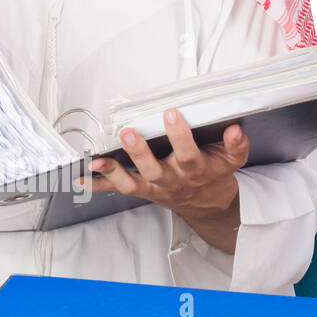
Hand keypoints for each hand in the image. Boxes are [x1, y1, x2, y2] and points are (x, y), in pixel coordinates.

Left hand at [78, 109, 249, 220]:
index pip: (188, 153)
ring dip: (113, 172)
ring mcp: (154, 187)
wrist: (207, 203)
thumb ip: (236, 145)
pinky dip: (98, 185)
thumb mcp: (232, 160)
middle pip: (154, 170)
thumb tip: (235, 128)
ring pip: (132, 184)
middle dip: (140, 153)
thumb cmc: (214, 173)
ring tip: (97, 160)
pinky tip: (81, 177)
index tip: (170, 114)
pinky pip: (117, 190)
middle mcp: (172, 180)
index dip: (180, 135)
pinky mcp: (141, 190)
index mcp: (195, 169)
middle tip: (129, 132)